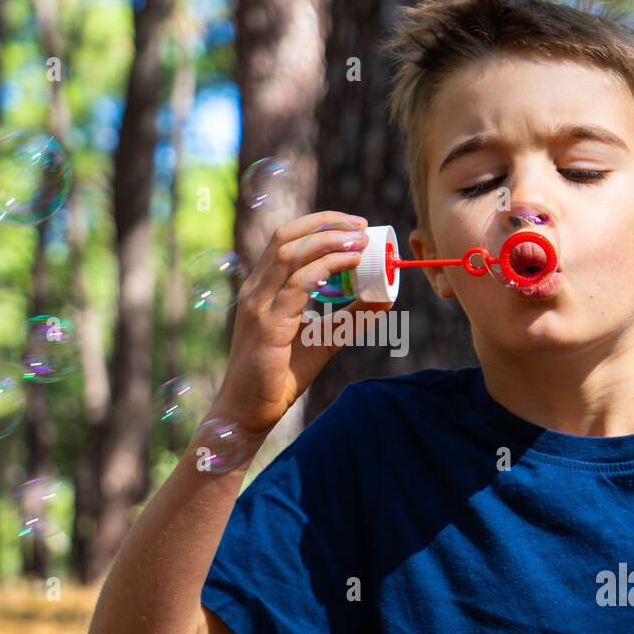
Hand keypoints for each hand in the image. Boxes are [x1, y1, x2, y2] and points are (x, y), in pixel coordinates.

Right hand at [209, 211, 391, 434]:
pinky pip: (298, 285)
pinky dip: (326, 268)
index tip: (355, 225)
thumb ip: (350, 317)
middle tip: (362, 226)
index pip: (286, 239)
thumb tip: (385, 298)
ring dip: (328, 240)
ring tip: (360, 241)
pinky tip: (350, 265)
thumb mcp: (323, 338)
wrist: (249, 410)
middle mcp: (256, 290)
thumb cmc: (280, 375)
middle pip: (286, 236)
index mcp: (264, 288)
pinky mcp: (267, 325)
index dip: (320, 224)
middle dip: (326, 223)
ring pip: (291, 253)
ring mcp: (258, 305)